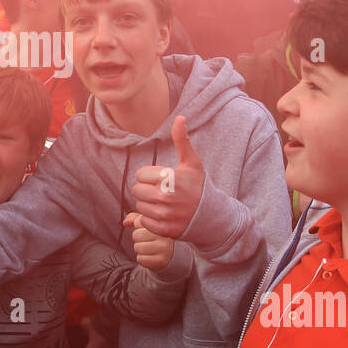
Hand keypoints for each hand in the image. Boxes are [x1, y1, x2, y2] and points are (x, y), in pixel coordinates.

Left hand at [122, 211, 175, 268]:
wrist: (171, 254)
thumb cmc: (156, 237)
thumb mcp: (148, 224)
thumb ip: (136, 219)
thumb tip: (125, 222)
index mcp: (161, 224)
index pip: (139, 222)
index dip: (138, 227)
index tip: (147, 230)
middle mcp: (164, 236)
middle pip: (136, 235)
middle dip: (138, 238)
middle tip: (148, 240)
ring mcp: (164, 249)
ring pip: (137, 247)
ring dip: (139, 249)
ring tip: (149, 248)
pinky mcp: (160, 261)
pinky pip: (140, 259)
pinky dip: (142, 259)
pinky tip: (150, 256)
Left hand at [132, 115, 204, 238]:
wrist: (211, 215)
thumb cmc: (198, 186)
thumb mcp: (192, 162)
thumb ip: (182, 140)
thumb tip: (180, 117)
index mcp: (170, 177)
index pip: (140, 175)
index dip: (150, 176)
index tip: (163, 180)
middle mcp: (166, 196)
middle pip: (137, 191)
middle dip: (147, 190)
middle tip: (162, 192)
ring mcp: (165, 214)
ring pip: (139, 206)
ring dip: (148, 205)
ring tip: (163, 204)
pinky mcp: (164, 229)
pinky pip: (143, 221)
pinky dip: (150, 219)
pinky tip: (163, 215)